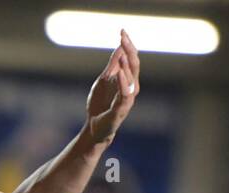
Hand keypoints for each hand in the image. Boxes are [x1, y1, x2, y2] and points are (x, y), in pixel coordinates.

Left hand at [84, 31, 139, 145]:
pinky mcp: (121, 109)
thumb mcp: (104, 80)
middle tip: (123, 37)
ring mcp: (127, 99)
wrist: (93, 127)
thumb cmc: (100, 104)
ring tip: (122, 53)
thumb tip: (120, 46)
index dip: (128, 45)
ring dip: (127, 65)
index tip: (122, 31)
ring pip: (132, 79)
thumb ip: (112, 65)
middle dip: (129, 50)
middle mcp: (131, 88)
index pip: (131, 59)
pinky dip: (123, 83)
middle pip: (135, 65)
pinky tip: (119, 72)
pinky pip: (125, 95)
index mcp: (128, 79)